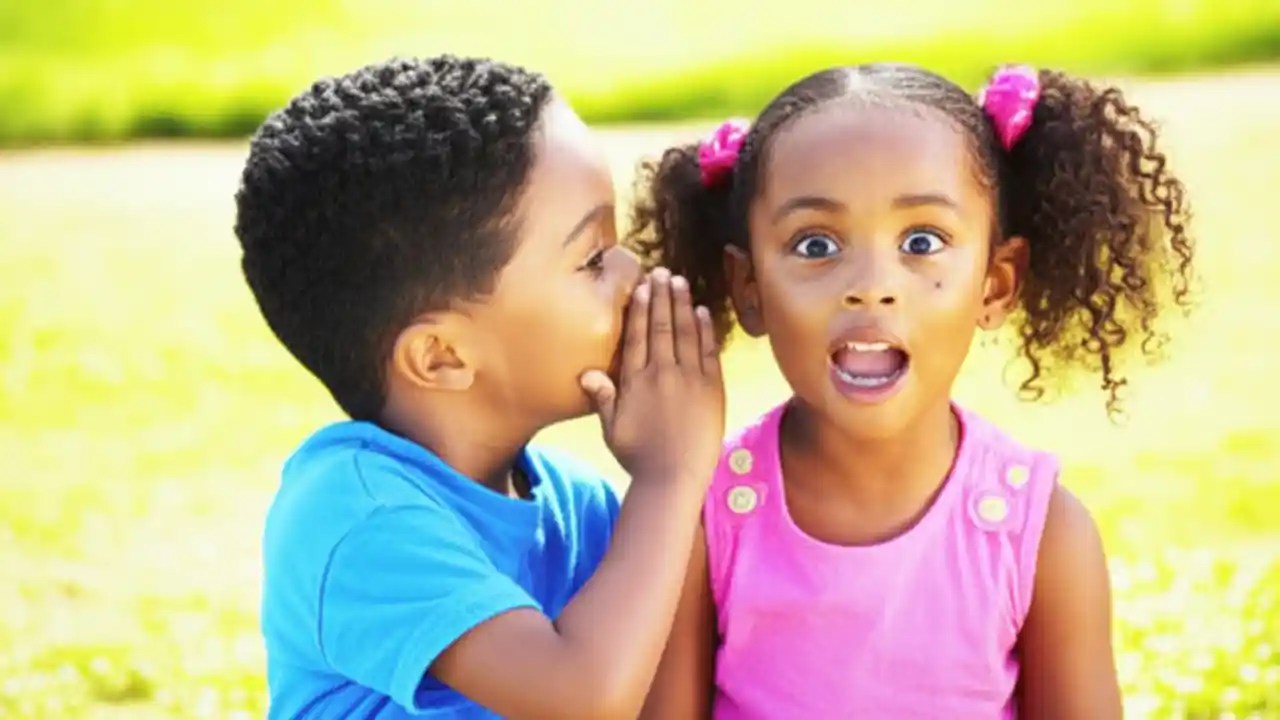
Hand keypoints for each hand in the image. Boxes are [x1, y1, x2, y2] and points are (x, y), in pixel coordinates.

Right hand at [582, 267, 724, 486]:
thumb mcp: (612, 428)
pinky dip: (705, 329)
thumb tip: (586, 372)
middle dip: (662, 296)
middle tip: (663, 271)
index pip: (637, 336)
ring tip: (680, 282)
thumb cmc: (639, 457)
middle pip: (661, 326)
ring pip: (685, 332)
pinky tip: (702, 312)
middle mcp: (662, 373)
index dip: (640, 308)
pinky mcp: (711, 388)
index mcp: (635, 381)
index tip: (642, 287)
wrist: (674, 477)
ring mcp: (689, 379)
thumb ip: (603, 397)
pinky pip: (708, 351)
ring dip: (682, 304)